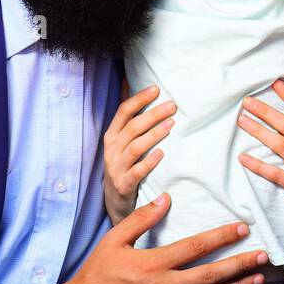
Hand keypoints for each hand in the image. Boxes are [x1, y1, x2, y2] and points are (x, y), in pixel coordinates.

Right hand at [61, 193, 267, 283]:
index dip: (220, 236)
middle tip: (262, 254)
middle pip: (211, 274)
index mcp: (152, 264)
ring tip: (259, 275)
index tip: (241, 227)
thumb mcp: (115, 239)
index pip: (194, 247)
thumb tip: (166, 198)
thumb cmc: (100, 270)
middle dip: (239, 263)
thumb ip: (141, 218)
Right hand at [102, 83, 175, 223]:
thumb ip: (126, 114)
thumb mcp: (120, 140)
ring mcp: (115, 168)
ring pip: (135, 147)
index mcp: (112, 136)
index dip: (139, 99)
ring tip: (171, 124)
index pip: (123, 111)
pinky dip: (148, 162)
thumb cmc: (122, 164)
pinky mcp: (123, 185)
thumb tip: (127, 81)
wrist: (115, 201)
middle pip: (132, 127)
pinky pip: (136, 172)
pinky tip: (161, 154)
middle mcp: (112, 149)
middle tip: (172, 106)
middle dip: (152, 114)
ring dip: (153, 135)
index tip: (156, 88)